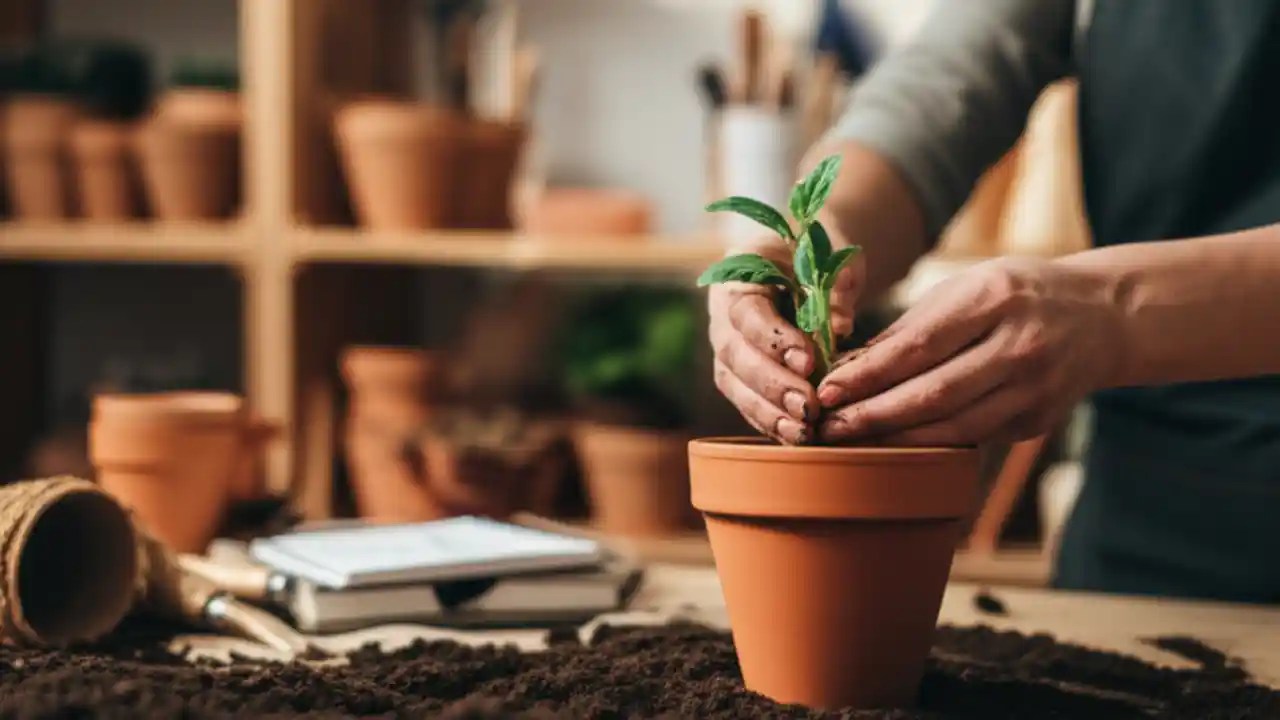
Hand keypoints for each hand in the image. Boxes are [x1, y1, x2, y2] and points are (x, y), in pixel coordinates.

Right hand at [709, 237, 864, 443]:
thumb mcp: (830, 260)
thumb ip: (833, 289)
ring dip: (768, 411)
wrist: (799, 263)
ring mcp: (728, 347)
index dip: (773, 340)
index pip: (747, 313)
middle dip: (772, 385)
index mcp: (738, 276)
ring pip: (735, 384)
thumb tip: (838, 328)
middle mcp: (722, 314)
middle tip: (807, 405)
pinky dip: (769, 422)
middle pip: (735, 355)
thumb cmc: (817, 256)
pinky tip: (796, 437)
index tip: (807, 361)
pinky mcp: (739, 375)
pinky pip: (746, 401)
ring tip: (802, 430)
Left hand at [817, 257, 1123, 445]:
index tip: (828, 389)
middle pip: (933, 394)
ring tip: (849, 441)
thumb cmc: (1016, 294)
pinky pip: (973, 437)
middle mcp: (1019, 345)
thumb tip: (847, 367)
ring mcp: (1034, 389)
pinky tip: (894, 443)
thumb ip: (911, 327)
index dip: (869, 373)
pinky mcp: (1037, 421)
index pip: (919, 345)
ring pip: (952, 427)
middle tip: (826, 427)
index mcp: (995, 298)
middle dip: (872, 416)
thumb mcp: (967, 287)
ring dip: (895, 439)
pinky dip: (929, 443)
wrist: (1102, 317)